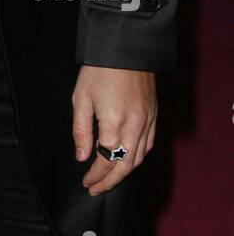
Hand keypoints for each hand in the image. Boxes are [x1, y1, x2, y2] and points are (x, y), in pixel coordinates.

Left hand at [72, 66, 156, 195]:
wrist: (125, 46)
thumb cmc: (99, 70)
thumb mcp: (81, 98)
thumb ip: (81, 130)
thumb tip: (82, 157)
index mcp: (115, 122)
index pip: (106, 160)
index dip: (96, 175)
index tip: (86, 182)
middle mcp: (136, 125)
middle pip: (126, 165)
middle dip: (110, 181)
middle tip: (96, 189)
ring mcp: (148, 120)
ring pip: (139, 157)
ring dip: (124, 172)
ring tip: (110, 178)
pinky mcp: (154, 114)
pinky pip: (148, 144)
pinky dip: (137, 157)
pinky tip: (128, 160)